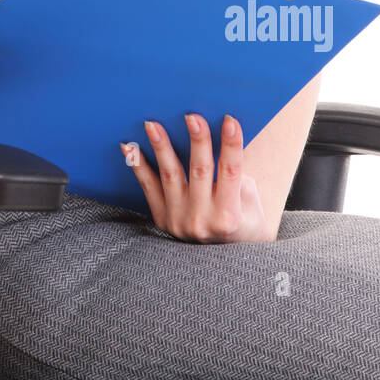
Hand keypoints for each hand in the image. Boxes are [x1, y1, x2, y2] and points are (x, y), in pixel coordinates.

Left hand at [119, 113, 273, 242]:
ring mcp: (179, 220)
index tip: (229, 119)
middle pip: (200, 171)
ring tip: (153, 124)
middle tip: (192, 116)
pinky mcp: (161, 219)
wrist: (224, 263)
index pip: (231, 172)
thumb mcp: (250, 203)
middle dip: (197, 141)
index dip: (231, 145)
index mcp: (230, 216)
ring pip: (170, 176)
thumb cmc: (243, 222)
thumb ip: (237, 176)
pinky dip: (138, 165)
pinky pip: (148, 187)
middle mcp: (202, 220)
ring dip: (161, 147)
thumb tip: (220, 138)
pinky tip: (129, 146)